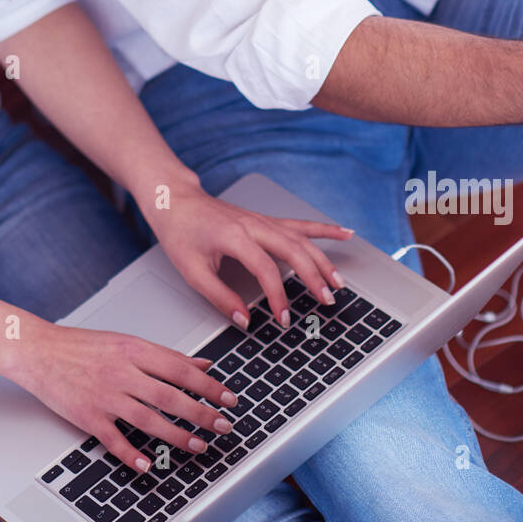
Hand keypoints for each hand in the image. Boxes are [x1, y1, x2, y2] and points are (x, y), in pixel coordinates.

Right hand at [13, 321, 238, 470]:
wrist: (39, 351)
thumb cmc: (82, 346)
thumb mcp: (127, 341)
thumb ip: (165, 356)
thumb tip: (203, 363)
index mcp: (135, 349)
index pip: (180, 368)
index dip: (209, 385)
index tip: (229, 399)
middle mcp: (122, 371)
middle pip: (170, 395)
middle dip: (201, 413)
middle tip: (223, 426)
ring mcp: (105, 396)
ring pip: (148, 419)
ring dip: (177, 436)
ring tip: (199, 446)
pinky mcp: (87, 417)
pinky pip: (114, 439)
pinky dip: (132, 455)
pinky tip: (149, 465)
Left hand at [145, 175, 353, 329]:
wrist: (177, 201)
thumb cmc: (181, 232)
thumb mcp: (192, 270)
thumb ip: (219, 297)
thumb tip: (244, 320)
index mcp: (235, 236)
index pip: (266, 269)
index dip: (278, 296)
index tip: (284, 318)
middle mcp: (254, 225)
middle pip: (293, 250)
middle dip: (314, 277)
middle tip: (327, 301)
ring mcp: (263, 220)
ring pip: (302, 239)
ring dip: (323, 260)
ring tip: (339, 282)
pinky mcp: (266, 220)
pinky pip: (300, 224)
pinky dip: (324, 229)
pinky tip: (345, 233)